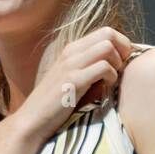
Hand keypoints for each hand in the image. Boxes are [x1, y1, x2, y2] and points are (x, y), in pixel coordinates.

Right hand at [11, 27, 133, 145]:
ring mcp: (70, 65)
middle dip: (123, 50)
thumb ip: (90, 68)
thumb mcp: (73, 79)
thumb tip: (120, 64)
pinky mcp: (72, 81)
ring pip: (107, 46)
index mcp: (71, 50)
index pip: (106, 31)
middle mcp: (70, 52)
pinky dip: (111, 77)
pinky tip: (104, 88)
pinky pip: (103, 67)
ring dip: (117, 63)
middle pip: (109, 33)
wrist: (32, 121)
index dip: (121, 46)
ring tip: (111, 80)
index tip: (122, 65)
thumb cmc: (56, 105)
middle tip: (121, 70)